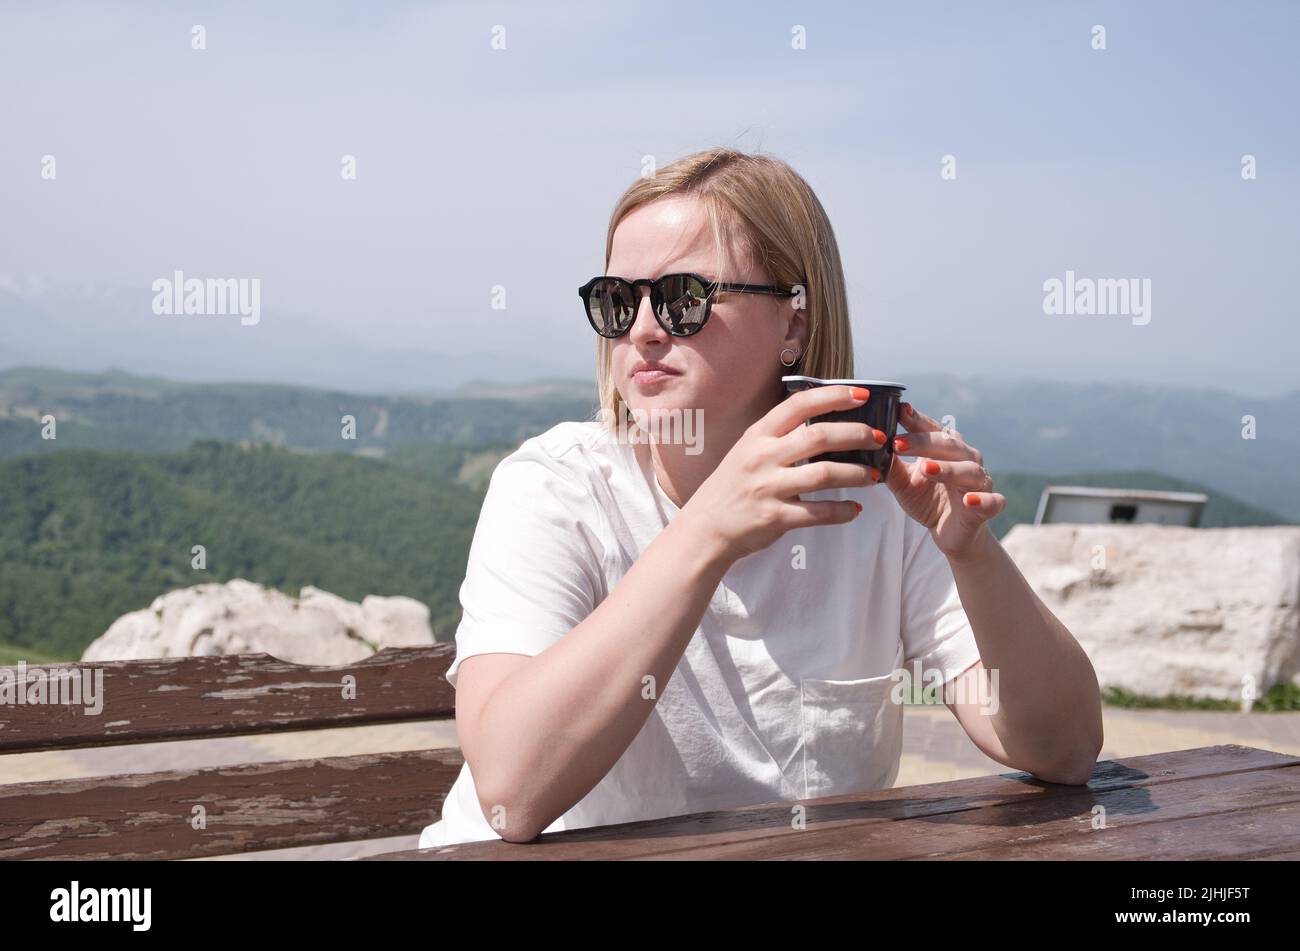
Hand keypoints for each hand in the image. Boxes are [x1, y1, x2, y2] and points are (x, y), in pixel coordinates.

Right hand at [682, 384, 878, 562]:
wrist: (705, 527)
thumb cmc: (731, 487)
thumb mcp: (747, 451)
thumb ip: (779, 437)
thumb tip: (822, 421)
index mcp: (758, 435)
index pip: (800, 405)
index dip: (834, 396)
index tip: (862, 395)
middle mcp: (763, 457)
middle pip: (819, 436)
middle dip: (857, 435)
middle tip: (878, 439)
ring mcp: (769, 487)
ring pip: (825, 474)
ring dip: (856, 474)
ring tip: (873, 475)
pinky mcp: (775, 517)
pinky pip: (819, 513)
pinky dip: (843, 512)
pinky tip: (856, 510)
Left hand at [885, 402, 1004, 560]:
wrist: (950, 533)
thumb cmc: (927, 500)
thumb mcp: (903, 484)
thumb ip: (891, 466)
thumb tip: (872, 446)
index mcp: (947, 449)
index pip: (931, 429)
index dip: (916, 421)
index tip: (899, 410)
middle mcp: (967, 460)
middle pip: (949, 446)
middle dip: (923, 443)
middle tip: (898, 443)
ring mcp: (980, 483)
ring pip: (969, 470)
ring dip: (948, 469)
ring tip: (926, 468)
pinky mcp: (988, 507)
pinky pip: (991, 501)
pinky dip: (982, 500)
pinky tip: (969, 500)